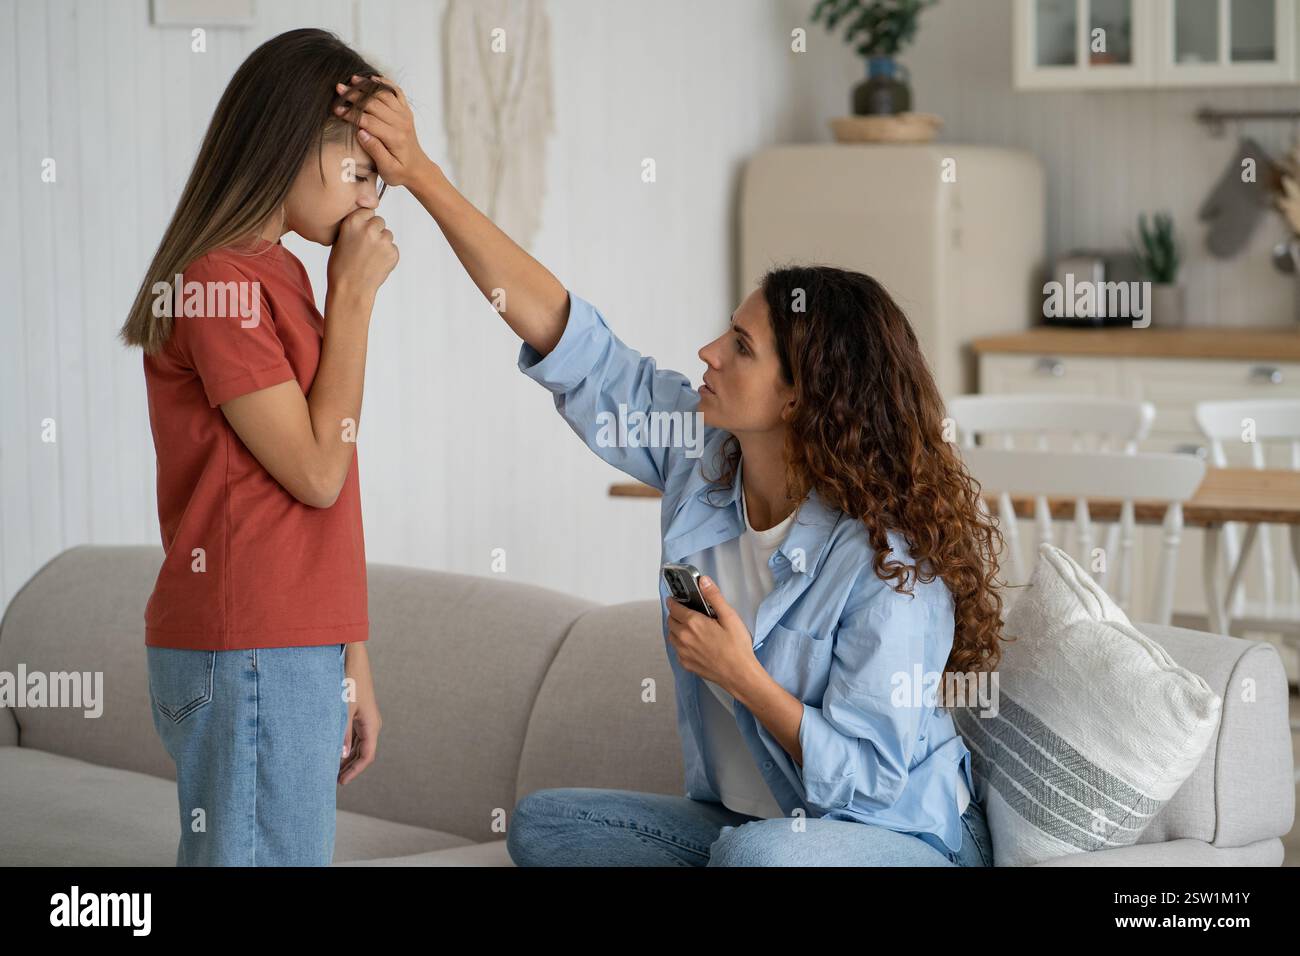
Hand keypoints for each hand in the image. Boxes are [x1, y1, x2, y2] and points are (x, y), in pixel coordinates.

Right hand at [326, 206, 397, 301]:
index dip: (365, 221)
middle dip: (375, 231)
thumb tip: (366, 218)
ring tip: (369, 257)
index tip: (361, 230)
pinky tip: (375, 264)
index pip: (368, 210)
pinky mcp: (393, 252)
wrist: (350, 289)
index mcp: (353, 222)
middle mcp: (369, 228)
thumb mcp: (340, 239)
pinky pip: (393, 248)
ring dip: (382, 243)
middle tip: (365, 246)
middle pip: (380, 221)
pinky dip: (387, 255)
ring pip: (388, 235)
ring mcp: (383, 241)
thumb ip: (354, 226)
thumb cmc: (341, 267)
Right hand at [334, 75, 433, 188]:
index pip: (369, 121)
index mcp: (395, 137)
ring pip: (385, 95)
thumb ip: (375, 150)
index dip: (352, 114)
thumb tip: (361, 133)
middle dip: (355, 96)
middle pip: (375, 104)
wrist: (418, 170)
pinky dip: (385, 83)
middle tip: (338, 89)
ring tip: (352, 80)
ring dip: (368, 86)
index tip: (336, 109)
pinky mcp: (406, 112)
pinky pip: (397, 93)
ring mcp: (405, 115)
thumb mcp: (387, 169)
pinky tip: (373, 78)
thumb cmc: (400, 172)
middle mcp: (401, 123)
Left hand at [340, 643, 381, 785]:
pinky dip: (346, 745)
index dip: (354, 771)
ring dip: (347, 756)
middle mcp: (372, 723)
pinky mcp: (359, 712)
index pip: (366, 756)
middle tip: (332, 779)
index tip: (340, 783)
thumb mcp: (344, 709)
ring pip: (359, 744)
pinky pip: (355, 734)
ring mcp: (366, 717)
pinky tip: (333, 748)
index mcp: (371, 725)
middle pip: (363, 752)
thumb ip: (343, 733)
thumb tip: (342, 756)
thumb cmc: (349, 681)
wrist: (352, 657)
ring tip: (331, 767)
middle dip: (349, 767)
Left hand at [666, 576, 760, 692]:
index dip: (674, 601)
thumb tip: (704, 582)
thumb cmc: (737, 647)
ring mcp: (683, 652)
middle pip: (671, 621)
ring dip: (676, 629)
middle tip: (685, 612)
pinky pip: (677, 650)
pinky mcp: (686, 664)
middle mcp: (684, 637)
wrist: (739, 674)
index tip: (675, 599)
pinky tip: (693, 643)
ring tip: (689, 627)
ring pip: (672, 635)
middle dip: (675, 614)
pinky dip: (680, 644)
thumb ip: (714, 597)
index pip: (674, 607)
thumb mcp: (730, 617)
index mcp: (693, 623)